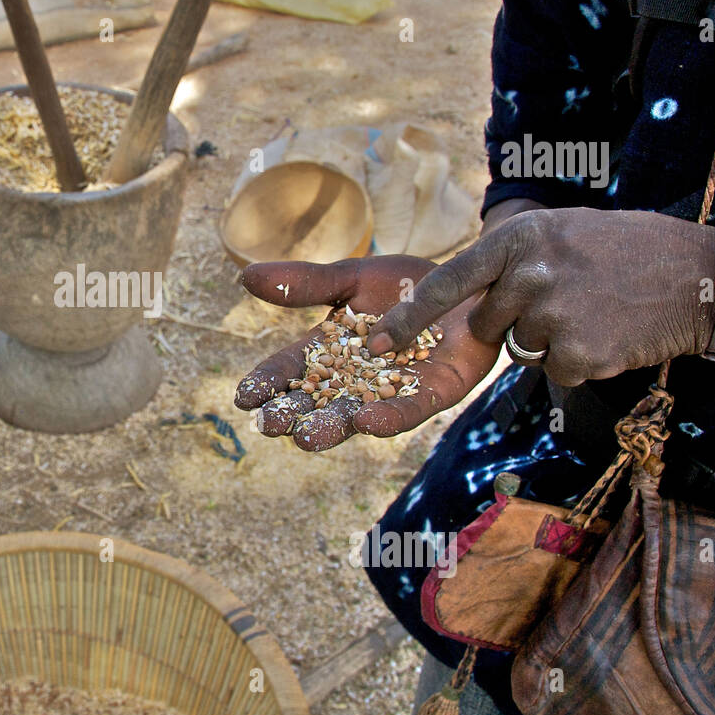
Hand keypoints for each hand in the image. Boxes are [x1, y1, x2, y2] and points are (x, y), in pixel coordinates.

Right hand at [234, 255, 499, 451]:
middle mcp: (359, 376)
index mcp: (333, 350)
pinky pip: (410, 409)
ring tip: (307, 438)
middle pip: (319, 399)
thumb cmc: (408, 283)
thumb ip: (305, 284)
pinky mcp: (436, 392)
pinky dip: (388, 416)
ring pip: (358, 413)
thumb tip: (243, 276)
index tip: (243, 399)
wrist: (471, 279)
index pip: (292, 369)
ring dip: (333, 426)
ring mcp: (395, 388)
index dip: (268, 383)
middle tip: (270, 426)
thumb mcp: (351, 277)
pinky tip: (365, 421)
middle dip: (294, 414)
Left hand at [368, 207, 714, 386]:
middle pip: (489, 323)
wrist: (696, 276)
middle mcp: (529, 276)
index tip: (378, 340)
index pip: (447, 283)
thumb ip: (511, 258)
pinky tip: (607, 334)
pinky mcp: (578, 354)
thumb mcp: (560, 232)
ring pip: (522, 349)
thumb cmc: (624, 250)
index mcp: (519, 241)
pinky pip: (554, 370)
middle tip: (565, 300)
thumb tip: (466, 290)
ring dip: (550, 340)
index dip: (410, 317)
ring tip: (593, 311)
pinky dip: (578, 361)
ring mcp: (554, 317)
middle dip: (514, 321)